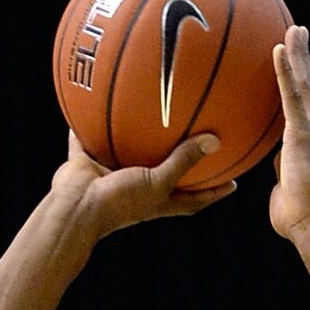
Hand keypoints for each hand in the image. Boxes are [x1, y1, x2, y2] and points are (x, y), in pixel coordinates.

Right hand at [49, 131, 234, 238]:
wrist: (76, 209)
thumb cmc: (119, 203)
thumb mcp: (157, 182)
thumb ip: (183, 161)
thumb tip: (214, 140)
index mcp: (156, 200)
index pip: (192, 199)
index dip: (212, 193)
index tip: (233, 183)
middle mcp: (136, 188)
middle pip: (163, 175)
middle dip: (179, 163)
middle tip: (198, 142)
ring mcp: (111, 176)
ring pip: (127, 153)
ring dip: (136, 139)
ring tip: (147, 115)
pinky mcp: (87, 164)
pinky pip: (89, 139)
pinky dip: (88, 125)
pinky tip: (92, 99)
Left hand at [268, 27, 309, 245]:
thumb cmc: (299, 219)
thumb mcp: (286, 192)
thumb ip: (282, 176)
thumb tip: (278, 171)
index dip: (309, 85)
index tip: (305, 68)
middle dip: (306, 58)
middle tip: (300, 34)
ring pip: (306, 83)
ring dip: (299, 54)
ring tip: (294, 29)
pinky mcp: (302, 133)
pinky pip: (291, 94)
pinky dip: (286, 70)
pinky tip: (279, 48)